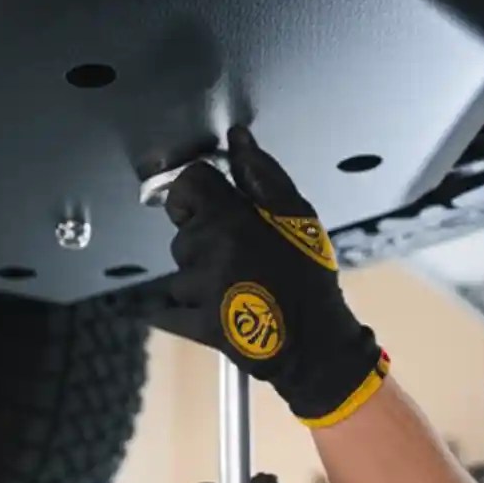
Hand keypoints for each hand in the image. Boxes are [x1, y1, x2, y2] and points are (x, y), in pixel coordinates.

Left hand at [155, 127, 387, 425]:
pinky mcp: (193, 325)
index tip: (213, 207)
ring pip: (180, 272)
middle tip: (242, 256)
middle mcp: (207, 251)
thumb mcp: (297, 216)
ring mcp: (197, 291)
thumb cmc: (309, 277)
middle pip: (184, 231)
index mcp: (230, 218)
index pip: (185, 184)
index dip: (197, 193)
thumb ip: (262, 174)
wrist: (316, 344)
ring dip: (200, 277)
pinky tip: (219, 310)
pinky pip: (167, 311)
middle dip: (205, 240)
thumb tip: (237, 138)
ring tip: (239, 286)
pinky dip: (185, 311)